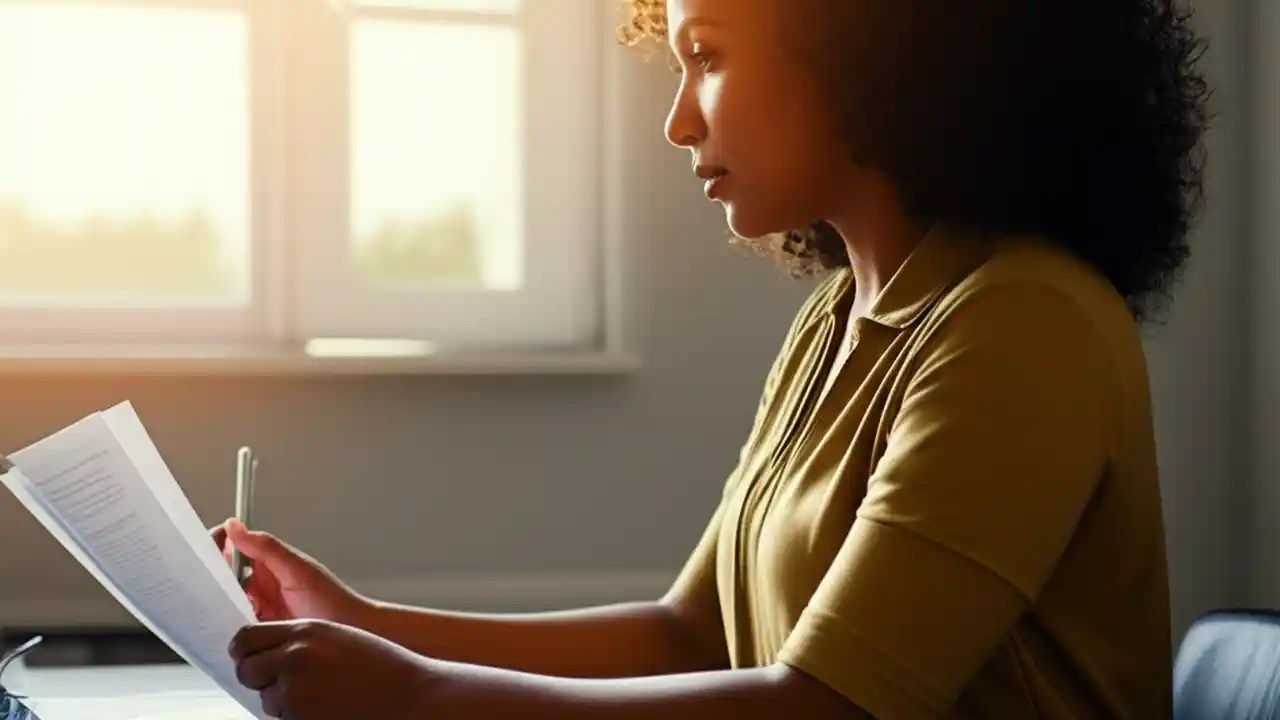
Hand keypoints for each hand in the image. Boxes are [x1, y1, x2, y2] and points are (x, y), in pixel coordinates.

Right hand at [212, 519, 374, 625]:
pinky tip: (220, 627)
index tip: (203, 551)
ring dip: (216, 602)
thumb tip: (234, 525)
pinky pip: (233, 625)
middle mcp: (261, 583)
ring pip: (224, 600)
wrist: (351, 633)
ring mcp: (259, 607)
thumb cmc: (332, 601)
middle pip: (223, 573)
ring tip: (208, 606)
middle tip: (200, 584)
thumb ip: (267, 548)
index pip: (232, 546)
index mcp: (269, 562)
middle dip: (209, 576)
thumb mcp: (298, 570)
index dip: (216, 544)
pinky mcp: (258, 630)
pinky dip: (225, 625)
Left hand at [230, 620, 434, 719]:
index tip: (249, 657)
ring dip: (281, 702)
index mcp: (304, 632)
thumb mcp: (338, 638)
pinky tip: (323, 710)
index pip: (245, 638)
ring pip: (265, 699)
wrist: (410, 697)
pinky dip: (295, 718)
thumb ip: (300, 641)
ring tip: (318, 698)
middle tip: (280, 683)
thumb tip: (267, 651)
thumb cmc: (382, 669)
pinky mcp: (298, 719)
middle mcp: (294, 658)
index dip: (244, 651)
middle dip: (258, 679)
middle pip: (245, 670)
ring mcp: (294, 692)